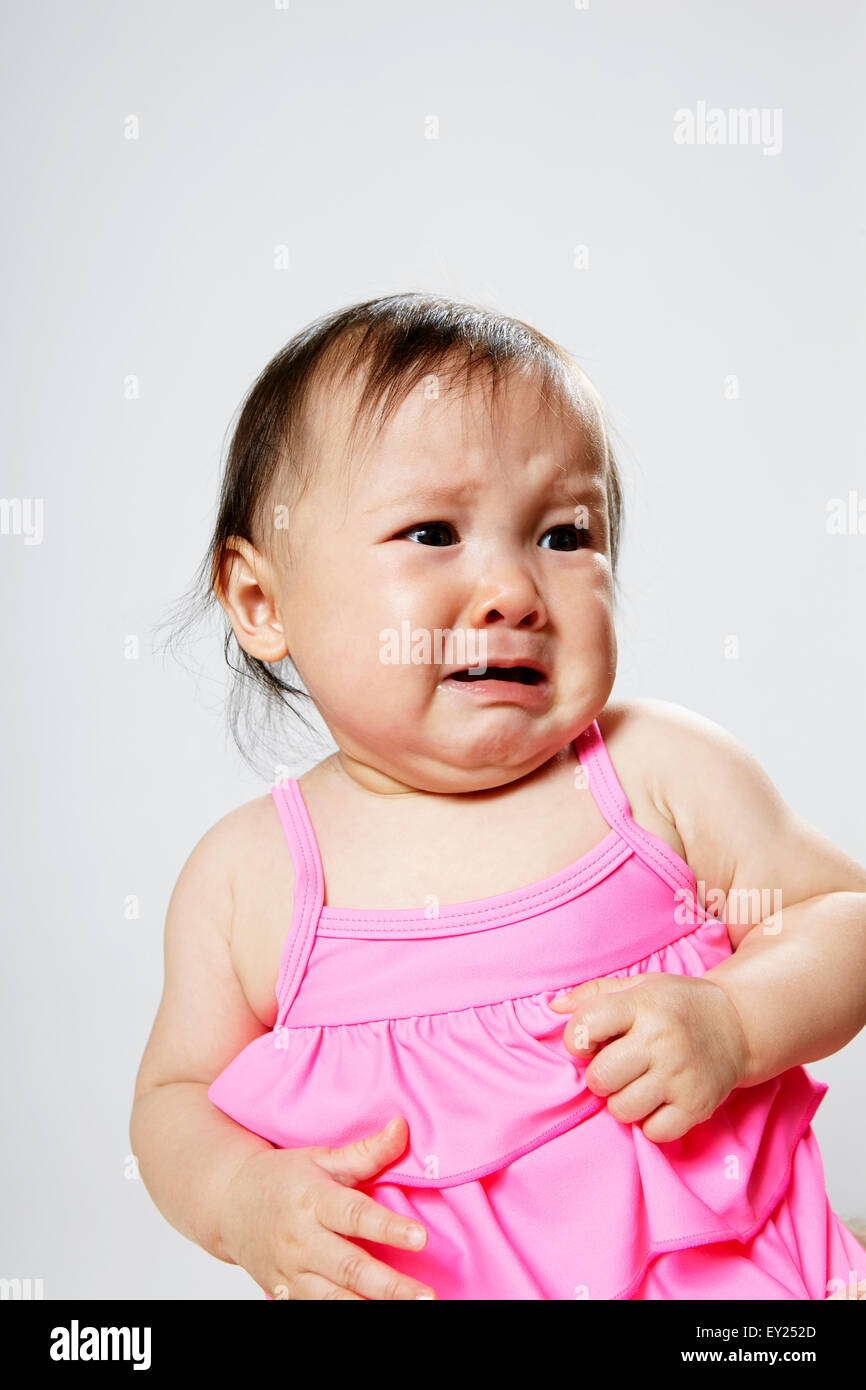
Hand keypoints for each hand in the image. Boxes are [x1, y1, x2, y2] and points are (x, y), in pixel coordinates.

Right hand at [218, 1117, 436, 1298]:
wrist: (228, 1205)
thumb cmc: (281, 1178)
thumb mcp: (320, 1158)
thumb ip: (365, 1152)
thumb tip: (402, 1128)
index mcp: (312, 1200)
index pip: (354, 1215)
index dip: (388, 1228)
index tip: (421, 1237)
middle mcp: (301, 1240)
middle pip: (349, 1267)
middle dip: (390, 1286)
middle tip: (427, 1297)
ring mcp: (291, 1272)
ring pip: (335, 1298)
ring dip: (372, 1308)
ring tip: (411, 1311)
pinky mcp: (286, 1294)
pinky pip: (317, 1310)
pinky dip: (344, 1315)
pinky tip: (377, 1317)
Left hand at [548, 972, 750, 1142]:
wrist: (737, 1024)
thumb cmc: (677, 1005)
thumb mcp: (639, 986)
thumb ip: (594, 994)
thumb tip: (553, 1006)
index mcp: (643, 1006)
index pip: (586, 1025)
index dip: (578, 1038)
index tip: (591, 1040)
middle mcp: (662, 1041)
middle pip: (600, 1077)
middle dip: (599, 1076)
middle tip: (616, 1067)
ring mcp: (680, 1076)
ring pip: (622, 1109)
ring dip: (622, 1101)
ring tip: (638, 1084)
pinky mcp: (697, 1106)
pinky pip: (653, 1132)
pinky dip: (650, 1122)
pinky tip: (659, 1101)